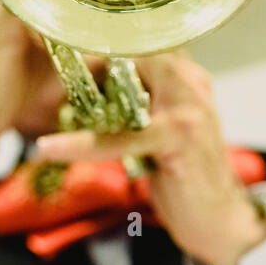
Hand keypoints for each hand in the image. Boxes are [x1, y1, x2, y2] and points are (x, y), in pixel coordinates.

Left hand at [35, 54, 265, 264]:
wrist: (221, 220)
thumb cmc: (185, 175)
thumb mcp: (165, 129)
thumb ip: (143, 103)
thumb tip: (97, 88)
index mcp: (188, 79)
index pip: (143, 45)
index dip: (105, 46)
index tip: (69, 52)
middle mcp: (191, 86)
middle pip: (133, 55)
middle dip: (90, 60)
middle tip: (54, 68)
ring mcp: (186, 111)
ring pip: (124, 90)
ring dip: (82, 92)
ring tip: (45, 96)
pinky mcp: (176, 140)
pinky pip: (119, 138)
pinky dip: (80, 144)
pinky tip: (49, 148)